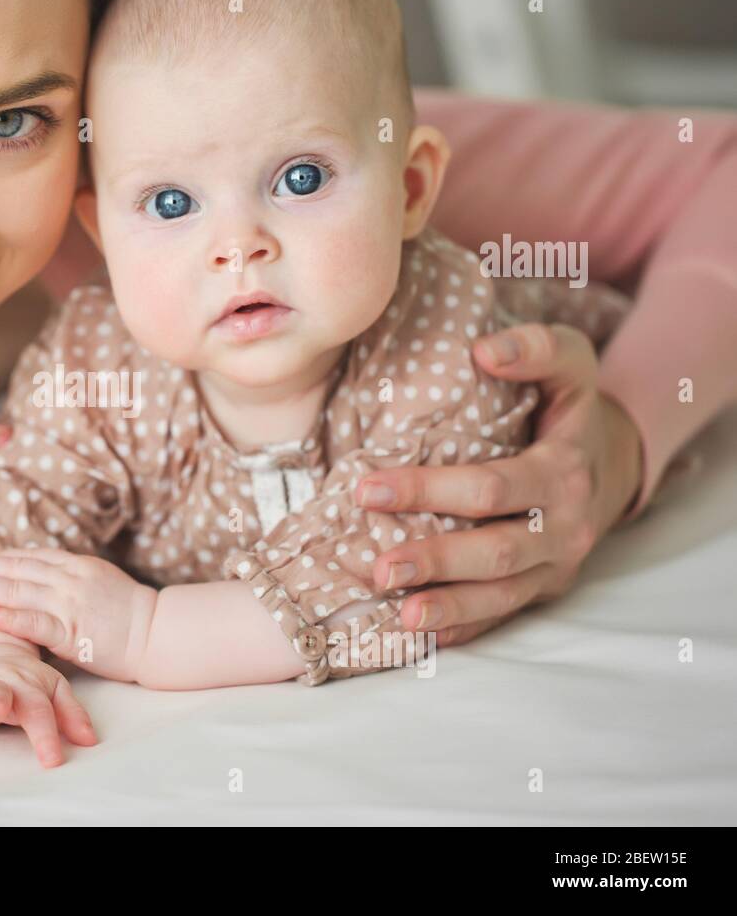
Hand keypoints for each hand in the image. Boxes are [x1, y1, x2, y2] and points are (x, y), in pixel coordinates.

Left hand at [0, 549, 157, 682]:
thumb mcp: (99, 581)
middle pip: (15, 567)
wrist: (159, 632)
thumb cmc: (131, 613)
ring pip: (18, 589)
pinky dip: (8, 617)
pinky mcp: (74, 632)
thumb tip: (39, 578)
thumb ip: (69, 577)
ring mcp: (71, 603)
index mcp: (76, 564)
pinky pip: (35, 623)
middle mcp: (70, 578)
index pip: (27, 556)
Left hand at [357, 323, 643, 645]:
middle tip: (377, 567)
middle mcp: (564, 527)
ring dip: (449, 608)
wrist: (618, 461)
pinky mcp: (543, 589)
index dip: (428, 490)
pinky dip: (462, 629)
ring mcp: (555, 566)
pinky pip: (503, 615)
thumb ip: (535, 348)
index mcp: (564, 472)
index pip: (491, 488)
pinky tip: (418, 636)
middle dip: (436, 561)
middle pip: (495, 551)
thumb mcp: (571, 361)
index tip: (367, 488)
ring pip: (501, 596)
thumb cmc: (573, 407)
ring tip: (399, 616)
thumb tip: (484, 350)